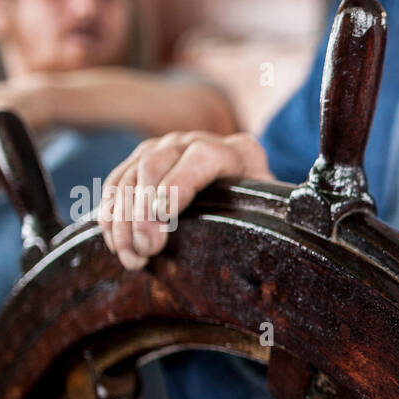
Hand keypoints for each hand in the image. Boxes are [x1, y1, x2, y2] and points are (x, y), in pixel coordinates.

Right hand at [96, 131, 270, 269]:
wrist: (245, 187)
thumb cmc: (261, 205)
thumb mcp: (272, 207)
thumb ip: (276, 210)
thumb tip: (287, 220)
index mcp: (233, 151)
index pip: (201, 159)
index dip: (177, 188)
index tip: (162, 220)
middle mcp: (194, 141)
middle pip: (155, 167)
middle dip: (143, 213)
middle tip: (145, 251)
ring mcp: (163, 148)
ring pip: (129, 177)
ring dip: (122, 220)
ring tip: (131, 256)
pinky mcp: (139, 161)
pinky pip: (115, 185)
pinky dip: (110, 215)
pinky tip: (117, 244)